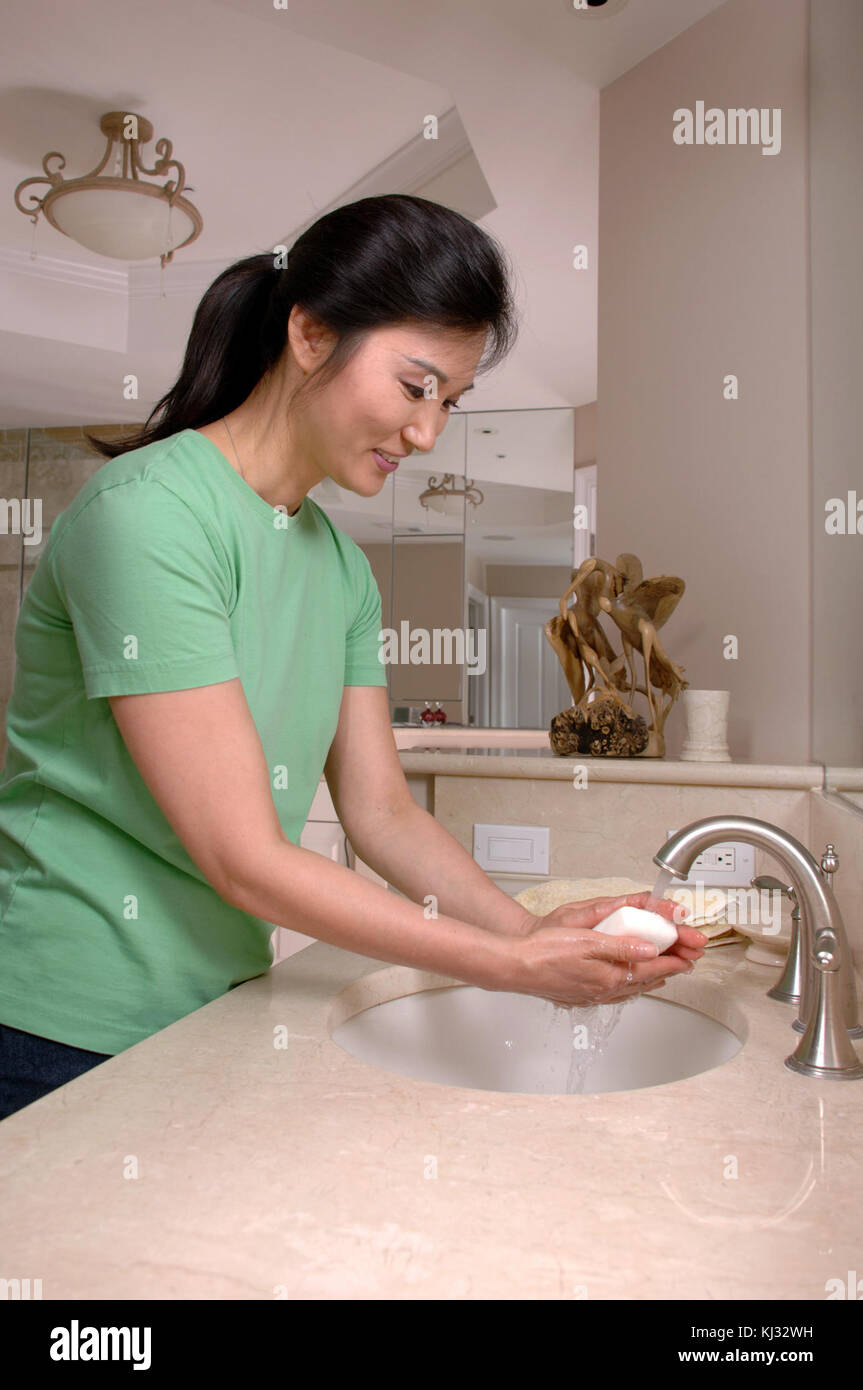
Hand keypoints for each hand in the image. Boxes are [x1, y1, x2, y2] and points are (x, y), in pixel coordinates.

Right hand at [511, 892, 707, 1007]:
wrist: (515, 967)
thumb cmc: (544, 952)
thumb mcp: (587, 940)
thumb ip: (621, 946)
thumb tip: (649, 948)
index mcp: (608, 976)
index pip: (650, 968)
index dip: (673, 961)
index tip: (689, 957)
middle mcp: (603, 990)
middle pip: (644, 981)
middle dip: (667, 970)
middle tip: (684, 964)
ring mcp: (591, 995)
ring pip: (630, 989)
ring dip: (650, 980)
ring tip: (663, 974)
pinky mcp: (579, 995)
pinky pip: (614, 992)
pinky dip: (628, 985)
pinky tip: (624, 983)